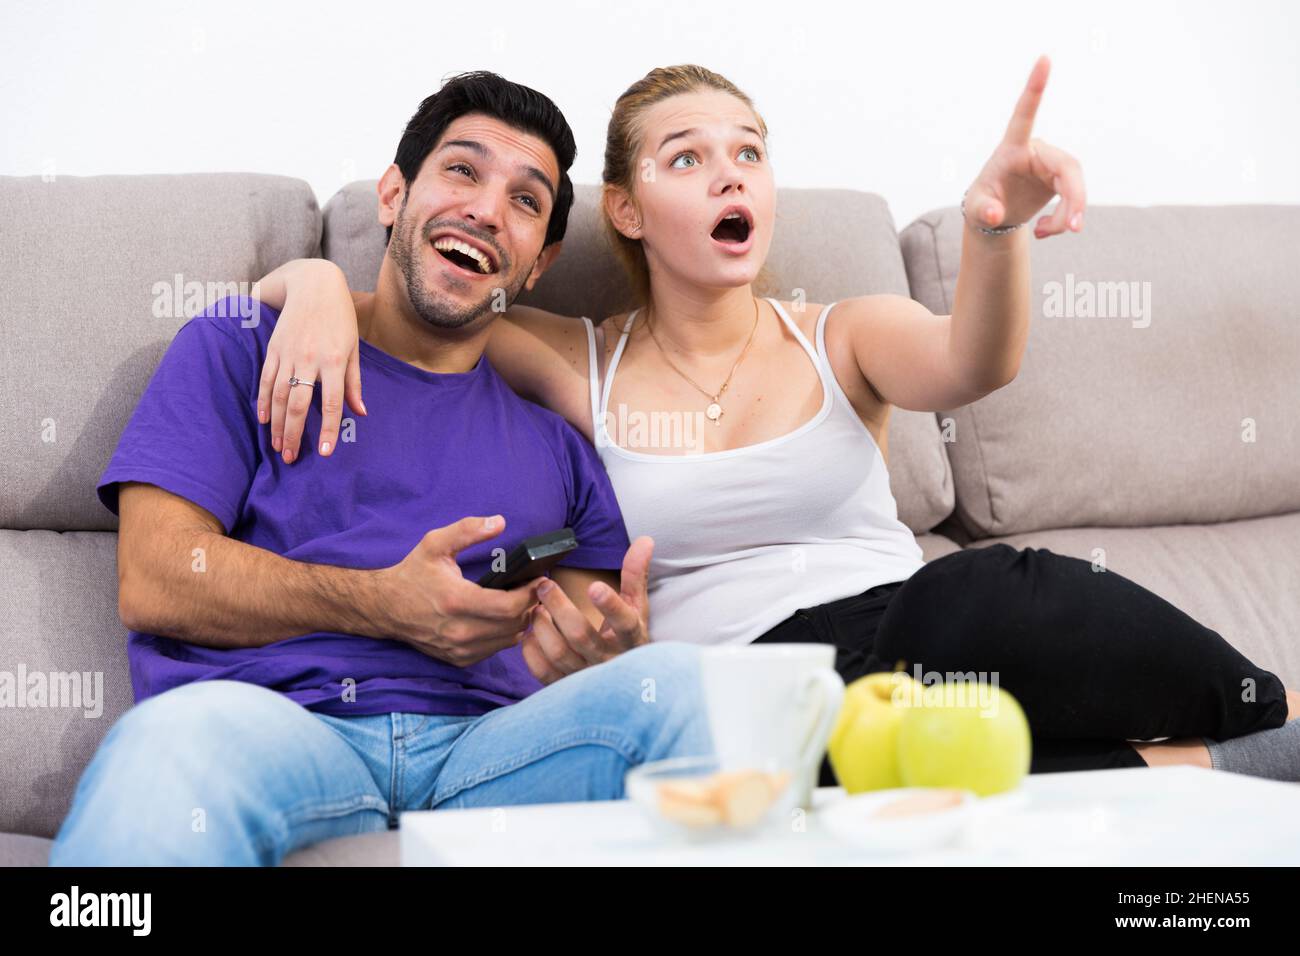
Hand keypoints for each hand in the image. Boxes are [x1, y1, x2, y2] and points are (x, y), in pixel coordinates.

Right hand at [256, 260, 366, 463]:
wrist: (313, 285)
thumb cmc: (340, 319)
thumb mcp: (354, 349)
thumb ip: (354, 383)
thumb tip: (360, 413)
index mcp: (335, 361)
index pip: (331, 403)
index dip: (326, 430)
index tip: (323, 453)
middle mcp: (309, 359)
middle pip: (298, 404)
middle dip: (293, 434)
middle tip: (291, 459)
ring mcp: (288, 354)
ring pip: (277, 396)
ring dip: (276, 425)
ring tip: (277, 447)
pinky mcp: (273, 349)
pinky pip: (265, 380)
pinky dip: (262, 402)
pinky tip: (262, 421)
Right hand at [376, 515, 543, 665]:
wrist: (385, 607)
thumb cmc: (412, 574)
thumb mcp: (435, 543)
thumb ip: (467, 530)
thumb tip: (499, 522)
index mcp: (457, 601)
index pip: (510, 606)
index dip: (530, 593)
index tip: (539, 580)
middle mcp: (459, 631)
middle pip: (514, 624)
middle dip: (530, 606)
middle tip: (535, 589)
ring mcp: (459, 649)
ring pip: (509, 640)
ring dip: (521, 621)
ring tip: (522, 601)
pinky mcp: (459, 659)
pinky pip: (495, 650)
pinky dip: (505, 635)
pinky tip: (504, 618)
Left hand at [520, 536, 653, 684]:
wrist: (623, 683)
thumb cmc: (626, 636)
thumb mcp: (636, 606)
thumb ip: (636, 574)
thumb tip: (645, 540)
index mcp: (632, 639)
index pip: (625, 623)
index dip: (610, 605)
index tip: (593, 585)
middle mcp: (610, 661)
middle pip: (581, 635)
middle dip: (560, 607)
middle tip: (545, 585)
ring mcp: (587, 677)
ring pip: (559, 653)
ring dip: (543, 627)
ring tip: (536, 608)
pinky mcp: (567, 687)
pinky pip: (543, 672)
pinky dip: (532, 651)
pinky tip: (530, 634)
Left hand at [964, 54, 1086, 239]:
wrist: (994, 216)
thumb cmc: (982, 205)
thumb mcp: (977, 211)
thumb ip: (983, 212)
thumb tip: (995, 217)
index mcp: (1012, 148)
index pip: (1025, 114)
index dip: (1035, 88)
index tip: (1043, 58)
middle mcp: (1036, 150)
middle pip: (1068, 166)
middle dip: (1074, 198)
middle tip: (1072, 228)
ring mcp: (1050, 163)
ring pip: (1075, 184)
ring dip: (1069, 212)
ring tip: (1046, 233)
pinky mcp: (1060, 178)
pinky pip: (1073, 197)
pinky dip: (1063, 219)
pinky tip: (1044, 232)